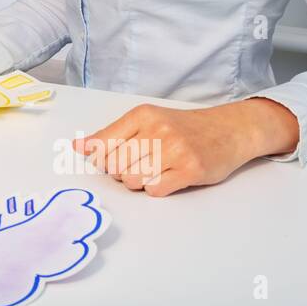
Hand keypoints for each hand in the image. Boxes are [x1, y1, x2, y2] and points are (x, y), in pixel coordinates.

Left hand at [71, 97, 299, 196]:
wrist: (229, 130)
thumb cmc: (183, 128)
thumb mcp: (146, 121)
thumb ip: (110, 135)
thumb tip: (77, 147)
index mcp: (142, 115)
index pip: (102, 146)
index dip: (103, 160)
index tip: (114, 160)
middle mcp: (158, 130)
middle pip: (115, 166)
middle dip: (121, 172)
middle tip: (140, 165)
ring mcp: (175, 149)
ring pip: (133, 180)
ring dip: (139, 182)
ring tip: (155, 170)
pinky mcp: (191, 169)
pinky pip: (155, 190)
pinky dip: (156, 189)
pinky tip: (169, 177)